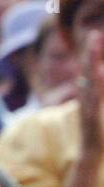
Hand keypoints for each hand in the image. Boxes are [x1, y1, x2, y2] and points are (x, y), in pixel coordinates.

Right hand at [76, 30, 103, 154]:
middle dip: (92, 52)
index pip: (92, 68)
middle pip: (89, 69)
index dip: (94, 53)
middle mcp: (86, 95)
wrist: (91, 151)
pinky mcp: (91, 113)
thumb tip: (90, 77)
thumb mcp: (100, 107)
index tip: (97, 36)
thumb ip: (98, 93)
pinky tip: (99, 73)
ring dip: (91, 61)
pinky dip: (96, 84)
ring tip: (94, 45)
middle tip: (95, 34)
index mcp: (90, 92)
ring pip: (90, 79)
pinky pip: (94, 96)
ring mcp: (87, 104)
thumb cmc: (99, 130)